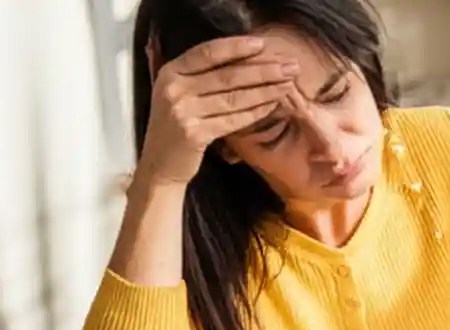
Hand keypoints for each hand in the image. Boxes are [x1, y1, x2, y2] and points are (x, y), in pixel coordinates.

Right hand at [136, 36, 297, 186]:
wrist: (160, 165)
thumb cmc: (177, 126)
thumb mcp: (181, 94)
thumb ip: (203, 76)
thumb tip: (247, 58)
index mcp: (171, 72)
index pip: (208, 53)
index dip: (237, 47)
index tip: (263, 44)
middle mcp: (174, 89)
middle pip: (227, 75)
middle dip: (263, 70)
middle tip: (290, 66)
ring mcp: (183, 112)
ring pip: (234, 98)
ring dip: (265, 90)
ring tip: (288, 84)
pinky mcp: (195, 134)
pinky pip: (233, 120)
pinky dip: (255, 112)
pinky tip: (272, 105)